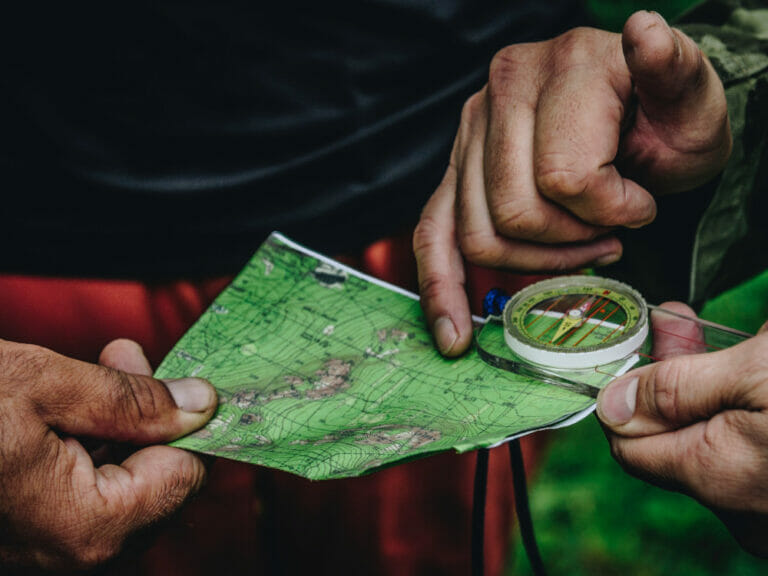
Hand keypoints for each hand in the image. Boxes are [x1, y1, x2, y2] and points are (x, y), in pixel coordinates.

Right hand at [0, 338, 216, 570]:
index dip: (186, 423)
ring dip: (120, 426)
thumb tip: (202, 405)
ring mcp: (45, 554)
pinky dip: (88, 447)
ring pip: (123, 488)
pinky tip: (67, 406)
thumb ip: (133, 401)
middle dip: (150, 418)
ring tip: (99, 369)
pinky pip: (84, 496)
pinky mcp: (25, 540)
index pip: (186, 478)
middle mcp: (71, 557)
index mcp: (88, 528)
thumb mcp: (43, 384)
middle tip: (127, 359)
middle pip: (157, 485)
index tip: (177, 378)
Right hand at [413, 11, 730, 355]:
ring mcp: (471, 131)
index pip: (565, 176)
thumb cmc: (667, 119)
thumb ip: (673, 68)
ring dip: (532, 262)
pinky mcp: (455, 169)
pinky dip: (441, 289)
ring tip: (572, 249)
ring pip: (479, 234)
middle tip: (606, 236)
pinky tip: (453, 332)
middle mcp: (504, 90)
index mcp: (563, 66)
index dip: (611, 213)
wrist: (638, 118)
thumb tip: (645, 32)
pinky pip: (432, 234)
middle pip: (514, 212)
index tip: (641, 207)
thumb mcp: (691, 97)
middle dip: (570, 243)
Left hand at [597, 303, 767, 557]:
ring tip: (694, 329)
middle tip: (667, 324)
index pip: (628, 445)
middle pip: (672, 434)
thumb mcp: (754, 375)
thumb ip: (677, 391)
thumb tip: (612, 403)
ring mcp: (767, 501)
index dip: (621, 391)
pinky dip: (734, 407)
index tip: (626, 347)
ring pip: (710, 437)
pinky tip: (740, 366)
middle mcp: (741, 505)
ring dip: (699, 382)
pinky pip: (744, 448)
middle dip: (664, 373)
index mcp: (717, 476)